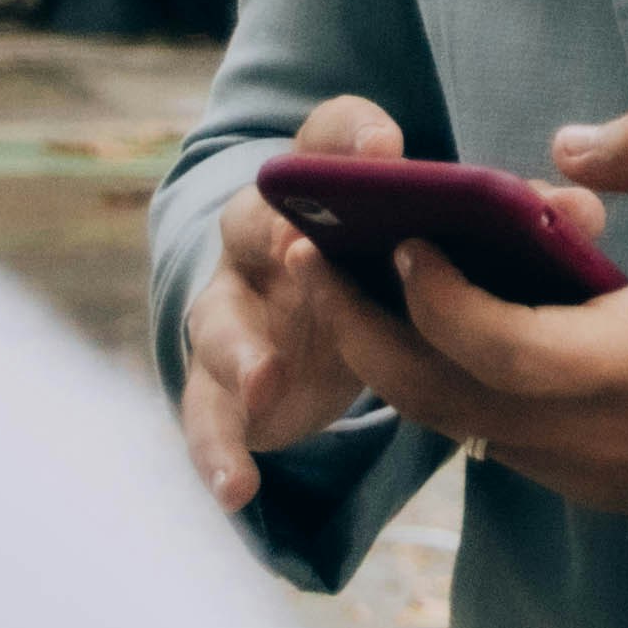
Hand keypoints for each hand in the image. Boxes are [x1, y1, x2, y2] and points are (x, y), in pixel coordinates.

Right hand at [178, 94, 406, 511]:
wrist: (299, 327)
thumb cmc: (352, 262)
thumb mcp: (386, 226)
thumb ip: (404, 194)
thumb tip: (421, 168)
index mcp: (300, 190)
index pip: (321, 142)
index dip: (349, 139)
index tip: (386, 146)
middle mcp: (252, 244)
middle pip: (250, 225)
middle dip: (274, 235)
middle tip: (299, 244)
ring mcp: (228, 315)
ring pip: (219, 326)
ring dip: (240, 352)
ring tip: (265, 382)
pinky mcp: (217, 388)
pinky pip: (206, 417)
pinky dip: (217, 453)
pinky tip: (236, 489)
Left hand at [300, 106, 627, 533]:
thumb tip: (561, 145)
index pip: (488, 343)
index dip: (427, 293)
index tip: (395, 235)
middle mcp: (592, 436)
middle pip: (435, 399)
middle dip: (359, 330)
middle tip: (300, 263)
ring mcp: (590, 474)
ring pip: (457, 426)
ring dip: (396, 360)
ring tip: (345, 287)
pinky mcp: (599, 489)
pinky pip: (498, 440)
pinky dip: (451, 387)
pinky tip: (433, 328)